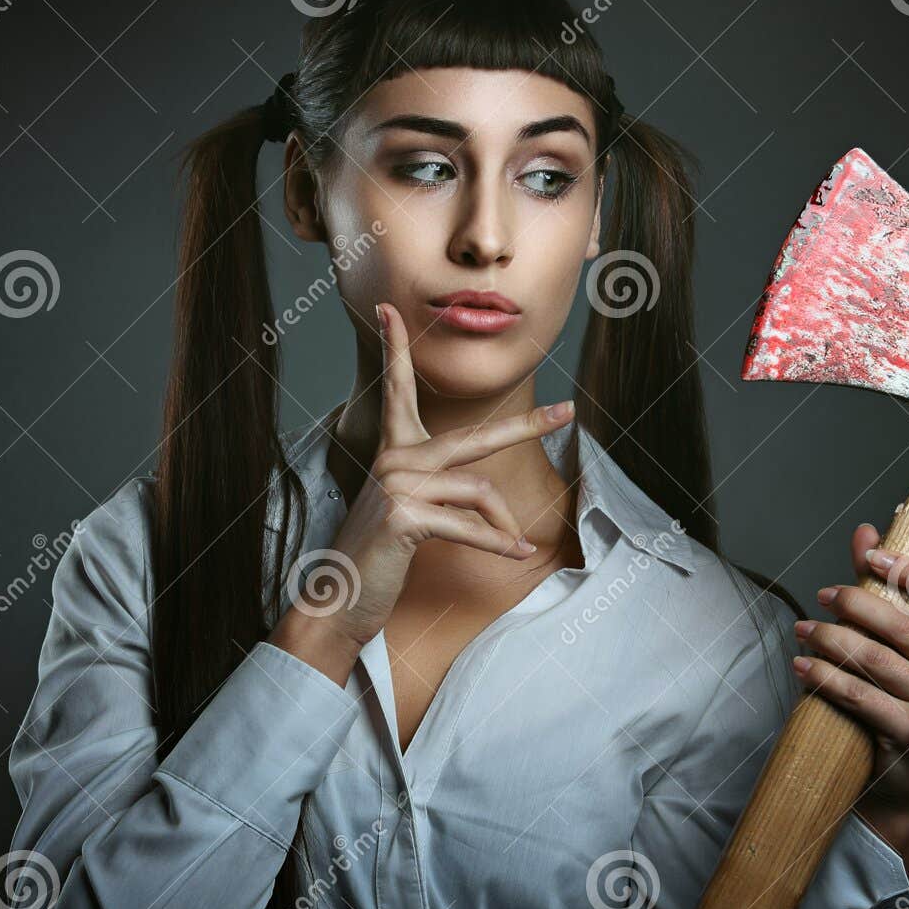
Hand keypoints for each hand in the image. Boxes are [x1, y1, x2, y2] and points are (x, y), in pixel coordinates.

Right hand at [276, 300, 574, 658]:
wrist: (341, 598)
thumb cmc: (378, 557)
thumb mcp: (410, 514)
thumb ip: (442, 493)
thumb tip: (496, 503)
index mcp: (393, 452)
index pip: (396, 389)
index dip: (395, 348)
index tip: (389, 310)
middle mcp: (394, 460)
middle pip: (475, 435)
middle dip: (528, 424)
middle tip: (568, 411)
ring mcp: (397, 485)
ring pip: (479, 491)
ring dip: (504, 526)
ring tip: (514, 545)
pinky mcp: (404, 515)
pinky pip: (470, 526)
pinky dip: (499, 543)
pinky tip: (518, 553)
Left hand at [790, 523, 908, 818]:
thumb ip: (895, 590)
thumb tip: (866, 532)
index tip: (871, 556)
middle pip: (906, 625)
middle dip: (856, 603)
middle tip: (824, 595)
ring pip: (876, 658)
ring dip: (830, 638)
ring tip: (804, 629)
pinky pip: (860, 694)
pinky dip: (825, 676)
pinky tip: (803, 664)